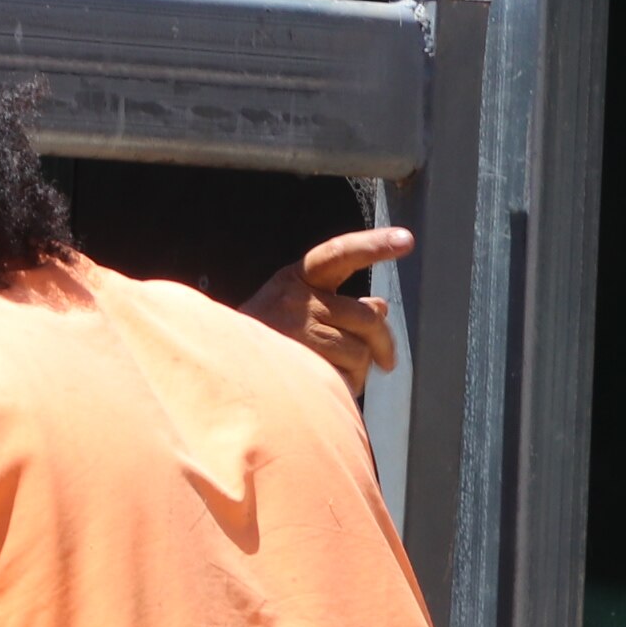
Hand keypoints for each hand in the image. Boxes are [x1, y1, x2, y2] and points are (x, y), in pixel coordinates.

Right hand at [239, 225, 415, 395]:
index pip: (341, 253)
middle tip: (388, 362)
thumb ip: (340, 303)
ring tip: (338, 375)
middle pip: (366, 318)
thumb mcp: (299, 304)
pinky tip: (325, 385)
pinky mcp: (298, 364)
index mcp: (299, 276)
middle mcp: (296, 299)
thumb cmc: (267, 335)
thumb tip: (380, 308)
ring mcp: (296, 333)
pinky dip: (346, 387)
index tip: (406, 240)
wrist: (219, 365)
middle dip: (383, 344)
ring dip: (359, 370)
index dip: (374, 246)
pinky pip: (345, 377)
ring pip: (359, 352)